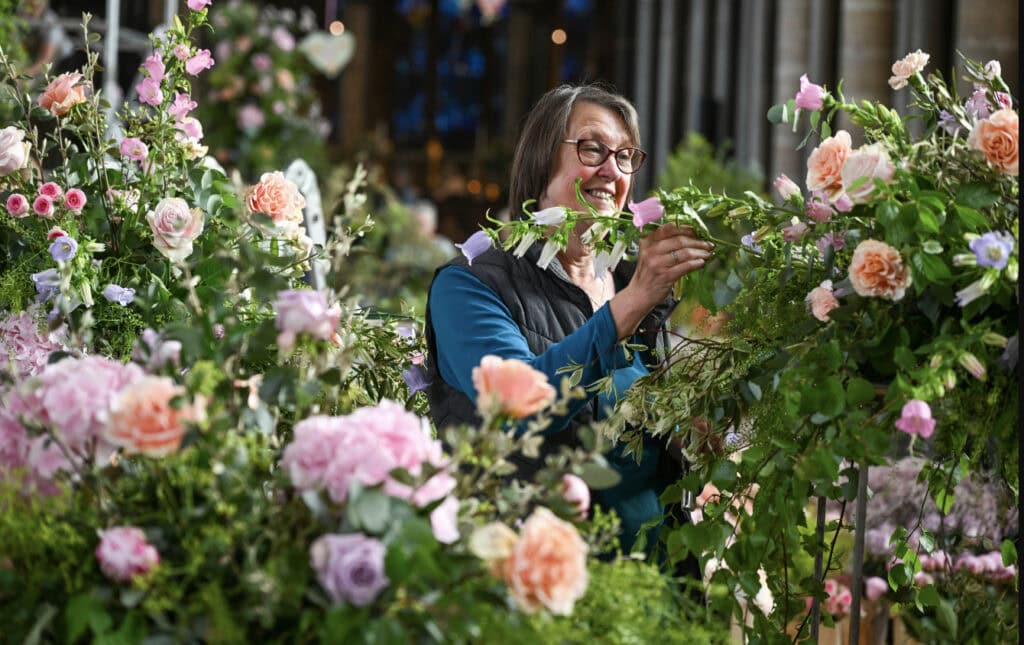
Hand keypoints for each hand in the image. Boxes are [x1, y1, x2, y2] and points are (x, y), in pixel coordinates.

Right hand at [609, 224, 712, 338]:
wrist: (639, 294)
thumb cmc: (647, 273)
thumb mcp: (649, 253)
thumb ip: (663, 243)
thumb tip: (689, 236)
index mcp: (648, 241)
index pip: (670, 229)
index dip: (687, 229)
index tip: (698, 232)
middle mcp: (651, 250)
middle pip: (680, 240)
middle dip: (697, 242)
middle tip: (708, 244)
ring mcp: (658, 263)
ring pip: (685, 253)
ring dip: (700, 253)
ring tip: (708, 254)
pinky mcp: (665, 276)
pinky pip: (686, 267)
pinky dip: (696, 264)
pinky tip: (702, 263)